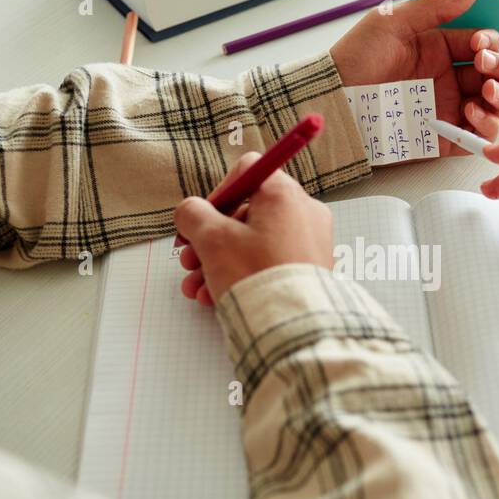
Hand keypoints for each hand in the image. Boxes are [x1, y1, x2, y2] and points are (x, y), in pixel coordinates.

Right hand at [176, 152, 332, 306]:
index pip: (247, 172)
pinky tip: (213, 296)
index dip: (217, 193)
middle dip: (210, 238)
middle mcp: (303, 213)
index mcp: (283, 194)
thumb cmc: (256, 276)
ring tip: (195, 286)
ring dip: (218, 262)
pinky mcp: (309, 270)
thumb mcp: (212, 239)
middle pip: (246, 213)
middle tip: (189, 259)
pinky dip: (241, 275)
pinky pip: (269, 264)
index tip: (200, 219)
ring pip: (253, 243)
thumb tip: (190, 212)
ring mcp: (309, 243)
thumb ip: (193, 215)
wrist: (293, 326)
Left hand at [329, 0, 498, 154]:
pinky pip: (478, 137)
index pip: (483, 45)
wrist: (335, 99)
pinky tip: (472, 114)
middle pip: (497, 74)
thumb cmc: (356, 59)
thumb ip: (437, 7)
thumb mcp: (394, 22)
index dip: (490, 43)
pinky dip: (487, 127)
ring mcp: (447, 109)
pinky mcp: (443, 138)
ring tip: (485, 93)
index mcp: (439, 49)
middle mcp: (448, 79)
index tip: (477, 44)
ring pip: (495, 105)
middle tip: (483, 66)